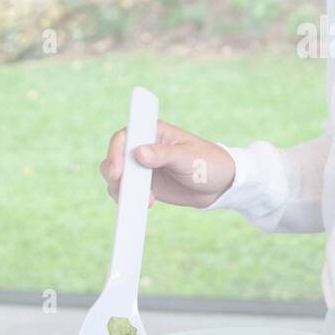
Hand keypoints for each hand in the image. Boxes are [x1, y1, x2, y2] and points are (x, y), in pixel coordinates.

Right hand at [100, 119, 235, 208]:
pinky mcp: (145, 185)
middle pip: (115, 157)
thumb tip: (138, 153)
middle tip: (127, 192)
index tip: (117, 171)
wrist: (220, 184)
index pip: (125, 136)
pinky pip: (127, 192)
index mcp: (153, 131)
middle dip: (115, 175)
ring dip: (121, 189)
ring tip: (144, 200)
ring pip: (117, 176)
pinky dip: (129, 199)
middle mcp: (143, 147)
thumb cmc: (208, 162)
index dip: (115, 152)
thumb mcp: (188, 158)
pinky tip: (147, 204)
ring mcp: (142, 167)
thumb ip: (163, 155)